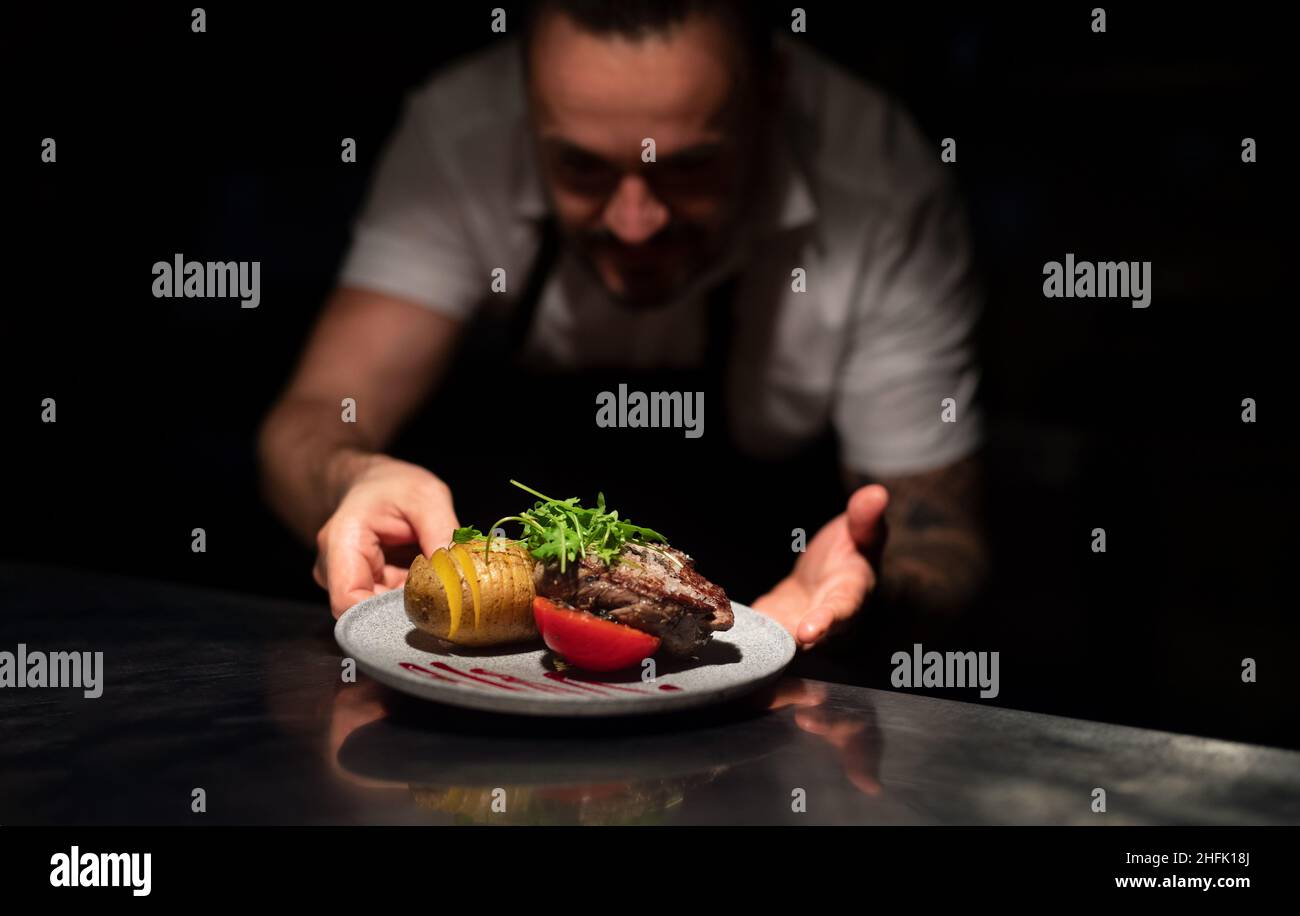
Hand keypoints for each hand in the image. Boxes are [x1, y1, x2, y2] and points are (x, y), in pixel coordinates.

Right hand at [313, 456, 459, 617]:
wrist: (375, 482)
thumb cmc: (395, 484)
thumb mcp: (426, 497)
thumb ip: (442, 533)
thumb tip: (461, 574)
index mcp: (341, 542)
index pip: (348, 602)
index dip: (387, 616)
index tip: (429, 609)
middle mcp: (333, 568)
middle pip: (366, 613)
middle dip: (407, 611)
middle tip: (447, 601)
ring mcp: (347, 580)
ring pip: (380, 612)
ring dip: (412, 604)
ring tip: (440, 585)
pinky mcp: (364, 587)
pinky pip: (387, 605)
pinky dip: (412, 599)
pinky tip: (430, 584)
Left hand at [752, 485, 887, 648]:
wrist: (830, 569)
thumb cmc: (851, 549)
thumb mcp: (860, 529)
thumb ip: (865, 517)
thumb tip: (877, 493)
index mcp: (851, 593)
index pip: (841, 610)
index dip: (826, 621)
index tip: (808, 633)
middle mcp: (826, 618)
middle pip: (809, 636)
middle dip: (789, 639)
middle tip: (767, 642)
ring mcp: (799, 623)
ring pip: (781, 638)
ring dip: (763, 639)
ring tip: (741, 637)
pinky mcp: (777, 621)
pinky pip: (761, 629)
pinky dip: (746, 629)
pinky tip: (722, 625)